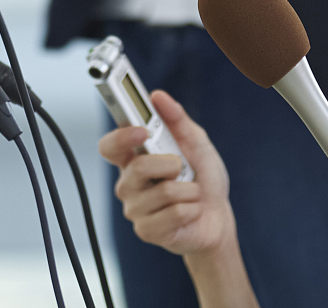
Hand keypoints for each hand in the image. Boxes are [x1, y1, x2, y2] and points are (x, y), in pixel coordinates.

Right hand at [98, 91, 235, 259]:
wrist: (218, 216)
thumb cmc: (203, 177)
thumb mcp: (196, 142)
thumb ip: (177, 119)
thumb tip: (157, 96)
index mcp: (133, 158)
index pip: (109, 146)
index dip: (121, 137)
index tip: (143, 129)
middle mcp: (128, 183)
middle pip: (138, 168)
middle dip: (172, 164)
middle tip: (182, 168)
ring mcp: (135, 209)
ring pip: (164, 191)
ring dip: (189, 190)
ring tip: (190, 193)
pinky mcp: (147, 231)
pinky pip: (174, 214)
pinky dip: (192, 209)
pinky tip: (191, 211)